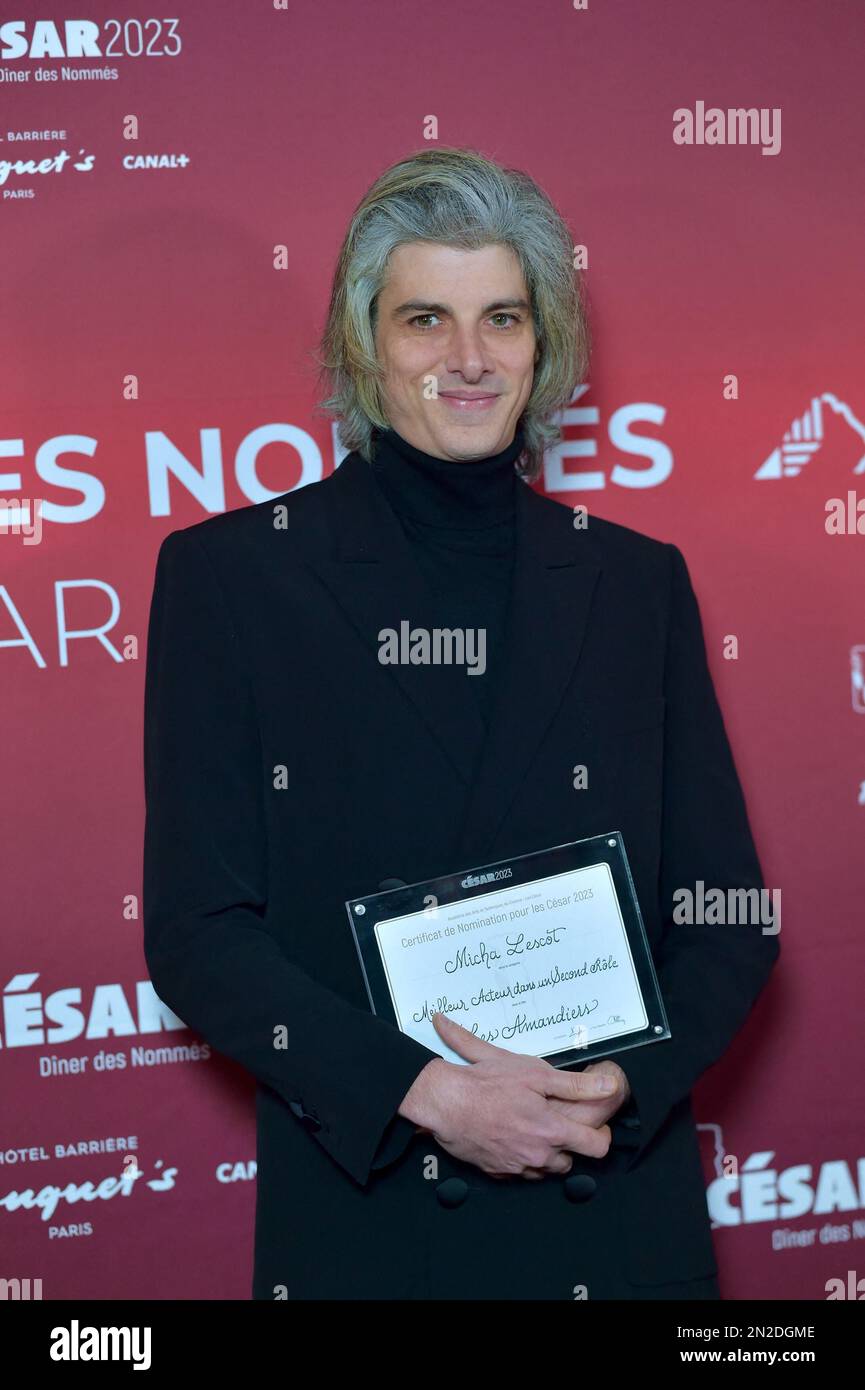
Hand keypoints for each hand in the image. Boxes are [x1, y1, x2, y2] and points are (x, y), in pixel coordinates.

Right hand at [398, 1013, 615, 1180]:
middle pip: (569, 1161)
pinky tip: (509, 1136)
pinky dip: (520, 1158)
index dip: (602, 1136)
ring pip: (544, 1169)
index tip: (596, 1128)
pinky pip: (519, 1172)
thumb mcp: (536, 1074)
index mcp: (552, 1131)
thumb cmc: (488, 1084)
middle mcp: (538, 1155)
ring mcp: (517, 1167)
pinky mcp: (497, 1172)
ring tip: (531, 1127)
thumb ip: (575, 1085)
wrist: (446, 1102)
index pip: (596, 1147)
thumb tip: (609, 1086)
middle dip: (567, 1145)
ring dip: (544, 1153)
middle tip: (555, 1122)